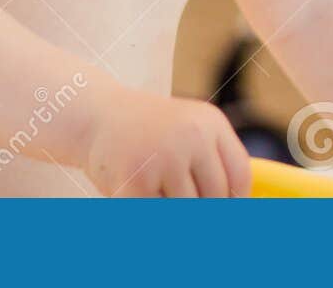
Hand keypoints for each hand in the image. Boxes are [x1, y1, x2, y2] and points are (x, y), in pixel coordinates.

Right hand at [83, 88, 251, 196]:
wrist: (93, 115)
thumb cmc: (145, 132)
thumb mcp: (187, 132)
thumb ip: (213, 165)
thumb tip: (237, 210)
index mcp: (209, 122)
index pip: (239, 176)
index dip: (235, 202)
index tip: (222, 211)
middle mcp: (192, 136)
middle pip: (216, 200)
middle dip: (198, 209)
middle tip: (172, 197)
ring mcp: (164, 157)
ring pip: (187, 212)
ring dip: (170, 209)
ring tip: (152, 187)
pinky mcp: (137, 181)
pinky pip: (158, 217)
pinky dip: (150, 212)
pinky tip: (136, 193)